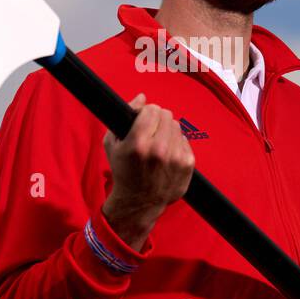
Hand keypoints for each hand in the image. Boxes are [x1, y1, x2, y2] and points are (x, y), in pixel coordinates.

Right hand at [101, 92, 195, 250]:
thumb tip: (141, 97)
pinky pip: (185, 140)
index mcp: (139, 143)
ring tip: (158, 146)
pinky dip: (176, 144)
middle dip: (158, 120)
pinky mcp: (187, 164)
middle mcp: (159, 149)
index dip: (146, 113)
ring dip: (168, 132)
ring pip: (177, 126)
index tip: (143, 120)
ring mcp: (175, 158)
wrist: (139, 201)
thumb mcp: (112, 144)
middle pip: (166, 115)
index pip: (152, 109)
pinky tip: (167, 155)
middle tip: (151, 132)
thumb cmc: (123, 171)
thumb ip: (124, 116)